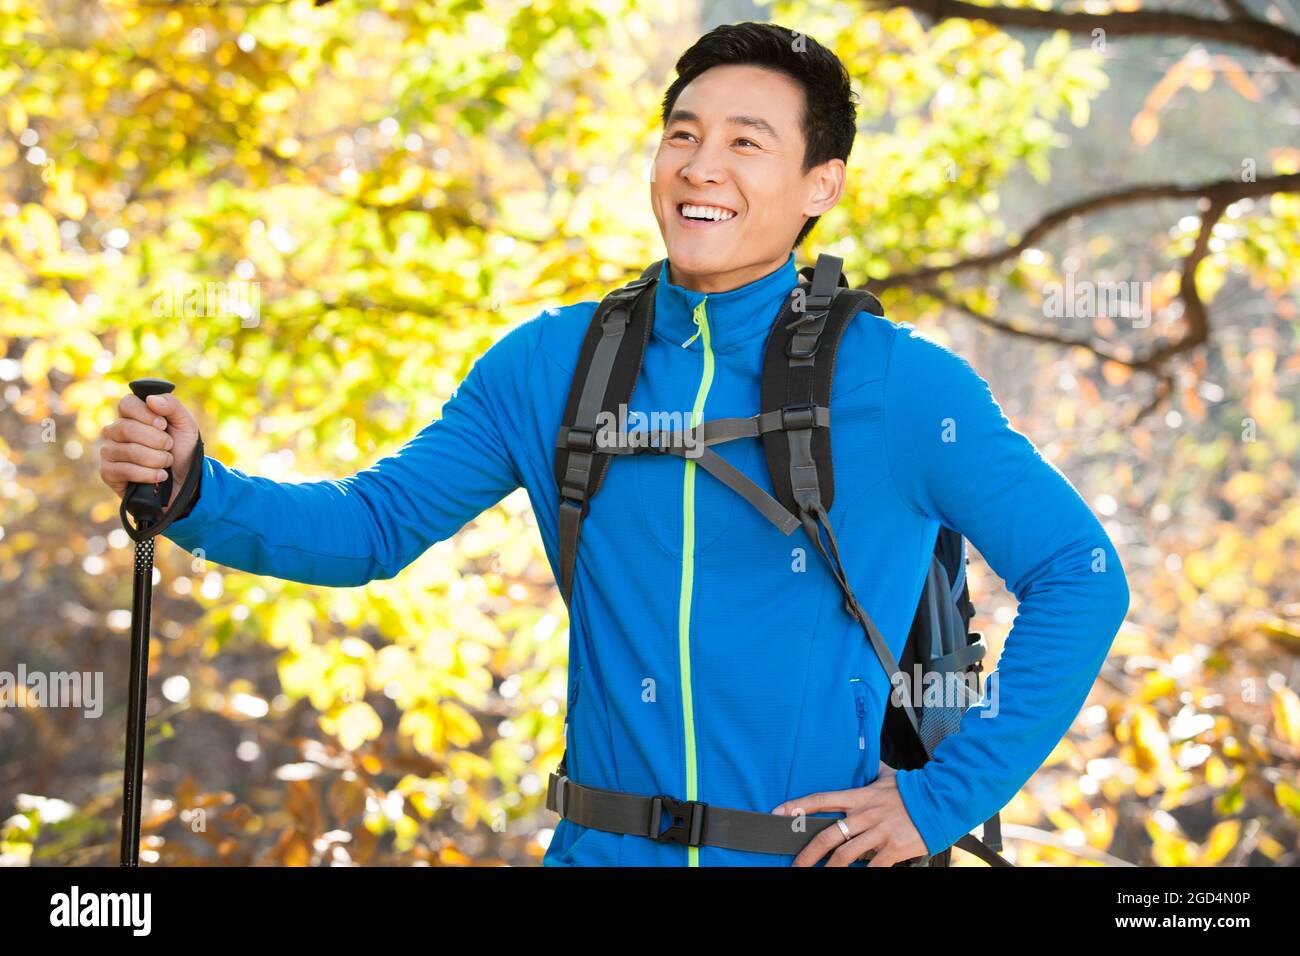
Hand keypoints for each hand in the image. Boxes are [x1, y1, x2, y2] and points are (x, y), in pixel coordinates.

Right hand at [99, 390, 200, 509]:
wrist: (184, 480)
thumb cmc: (182, 448)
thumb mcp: (185, 424)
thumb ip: (172, 406)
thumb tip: (151, 399)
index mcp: (131, 415)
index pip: (127, 404)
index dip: (146, 414)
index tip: (164, 425)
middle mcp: (114, 431)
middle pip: (127, 428)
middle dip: (157, 440)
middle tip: (169, 447)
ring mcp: (109, 452)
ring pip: (128, 451)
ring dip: (157, 459)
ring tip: (167, 462)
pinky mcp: (108, 473)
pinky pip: (124, 470)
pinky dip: (149, 474)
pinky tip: (160, 476)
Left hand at [771, 761, 928, 866]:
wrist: (941, 801)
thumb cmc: (913, 790)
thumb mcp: (887, 777)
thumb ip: (872, 772)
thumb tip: (866, 759)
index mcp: (859, 796)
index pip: (821, 799)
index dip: (798, 806)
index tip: (779, 814)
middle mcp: (865, 814)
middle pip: (827, 836)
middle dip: (807, 854)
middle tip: (795, 865)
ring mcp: (878, 832)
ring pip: (844, 856)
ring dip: (827, 869)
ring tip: (815, 876)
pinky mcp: (893, 849)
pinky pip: (871, 868)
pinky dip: (858, 875)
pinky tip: (850, 878)